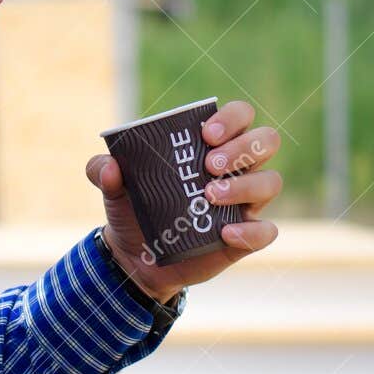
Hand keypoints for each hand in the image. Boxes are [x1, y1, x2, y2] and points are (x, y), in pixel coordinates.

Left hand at [84, 100, 281, 303]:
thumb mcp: (113, 188)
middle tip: (209, 165)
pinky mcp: (245, 237)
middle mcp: (237, 169)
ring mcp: (245, 203)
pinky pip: (267, 231)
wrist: (135, 258)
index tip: (205, 134)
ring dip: (244, 185)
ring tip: (209, 196)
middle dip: (243, 147)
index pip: (241, 115)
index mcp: (213, 145)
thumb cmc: (134, 208)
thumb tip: (111, 167)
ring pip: (270, 182)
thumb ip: (102, 169)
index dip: (232, 118)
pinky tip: (225, 233)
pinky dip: (251, 231)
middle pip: (266, 141)